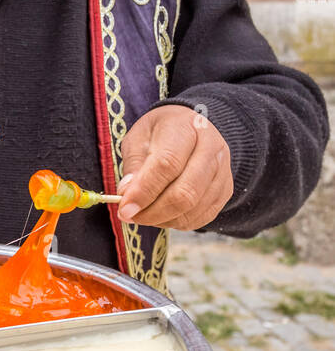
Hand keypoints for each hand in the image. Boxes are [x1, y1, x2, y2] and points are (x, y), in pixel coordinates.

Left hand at [116, 104, 232, 229]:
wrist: (191, 128)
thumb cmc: (160, 133)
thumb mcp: (138, 138)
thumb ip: (134, 165)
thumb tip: (128, 194)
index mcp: (186, 128)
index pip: (167, 165)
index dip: (144, 191)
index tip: (124, 209)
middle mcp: (211, 148)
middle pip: (185, 192)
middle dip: (153, 212)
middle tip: (130, 216)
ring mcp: (223, 170)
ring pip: (193, 209)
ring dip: (162, 219)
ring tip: (143, 214)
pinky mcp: (226, 190)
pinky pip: (202, 217)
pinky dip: (177, 222)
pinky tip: (162, 215)